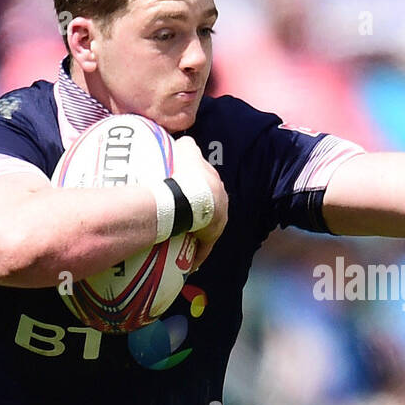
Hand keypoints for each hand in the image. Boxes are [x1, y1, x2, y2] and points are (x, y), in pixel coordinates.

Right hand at [172, 135, 227, 269]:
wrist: (190, 198)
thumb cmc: (185, 172)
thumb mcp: (186, 151)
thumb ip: (186, 146)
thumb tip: (182, 141)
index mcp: (215, 182)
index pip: (209, 184)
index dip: (198, 188)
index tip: (189, 192)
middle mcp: (221, 200)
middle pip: (210, 207)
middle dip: (201, 210)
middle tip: (186, 215)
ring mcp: (219, 219)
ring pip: (207, 227)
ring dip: (198, 232)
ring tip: (185, 237)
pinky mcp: (212, 236)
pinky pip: (203, 247)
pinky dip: (196, 253)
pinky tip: (190, 262)